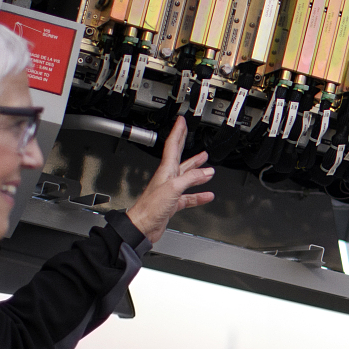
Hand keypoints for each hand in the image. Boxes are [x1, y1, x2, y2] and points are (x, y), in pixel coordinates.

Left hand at [125, 118, 213, 242]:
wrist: (142, 226)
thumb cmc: (150, 207)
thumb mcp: (173, 188)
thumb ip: (191, 178)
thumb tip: (206, 171)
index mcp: (166, 170)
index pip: (172, 146)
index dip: (178, 132)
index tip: (181, 122)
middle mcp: (168, 178)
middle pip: (179, 157)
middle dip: (184, 144)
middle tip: (188, 133)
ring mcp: (170, 190)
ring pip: (186, 176)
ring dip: (196, 169)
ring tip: (205, 162)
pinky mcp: (173, 203)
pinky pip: (189, 197)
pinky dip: (198, 195)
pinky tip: (206, 195)